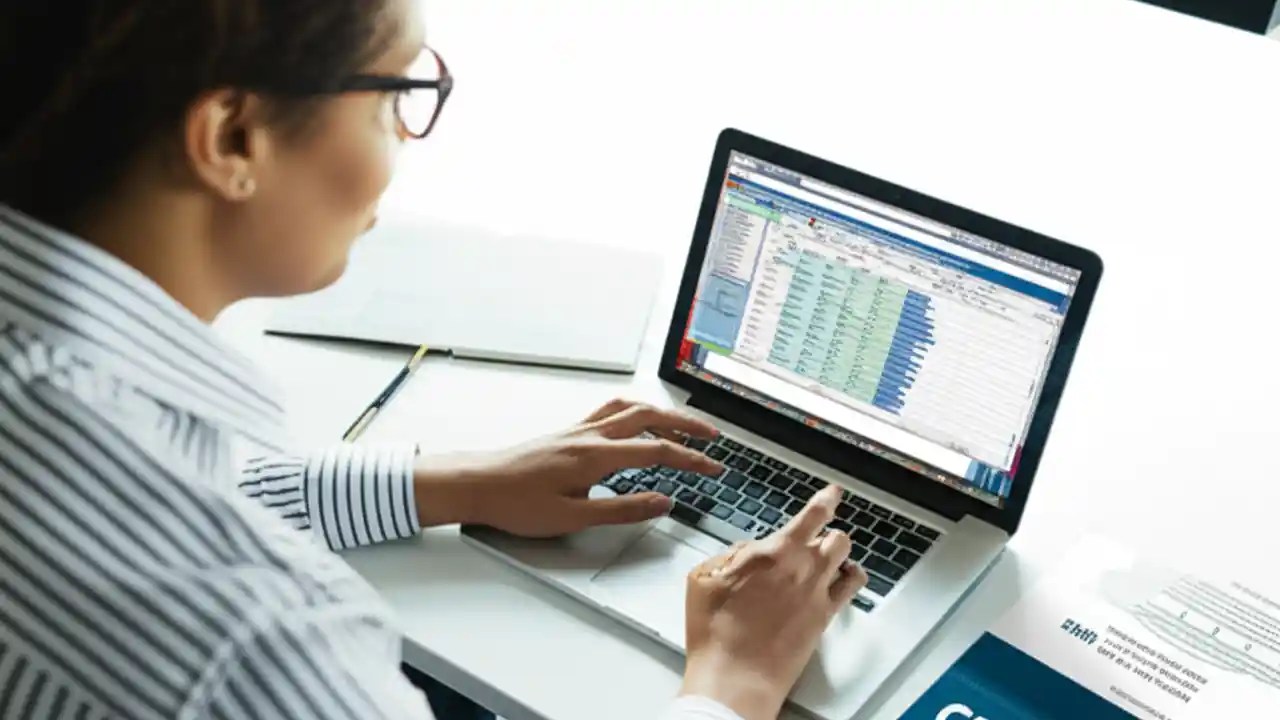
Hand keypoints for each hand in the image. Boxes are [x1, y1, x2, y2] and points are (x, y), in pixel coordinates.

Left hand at [413, 398, 722, 535]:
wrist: (477, 484)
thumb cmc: (516, 503)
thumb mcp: (572, 518)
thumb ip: (621, 510)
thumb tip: (661, 502)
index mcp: (595, 456)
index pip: (657, 451)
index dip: (691, 459)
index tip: (714, 468)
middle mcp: (589, 435)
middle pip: (650, 418)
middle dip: (687, 425)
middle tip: (713, 436)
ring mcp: (578, 429)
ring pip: (630, 408)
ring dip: (662, 412)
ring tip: (683, 424)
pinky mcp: (568, 431)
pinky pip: (610, 410)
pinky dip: (635, 410)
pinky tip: (637, 420)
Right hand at [680, 486, 866, 719]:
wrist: (735, 676)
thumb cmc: (715, 633)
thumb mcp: (703, 579)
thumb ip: (730, 555)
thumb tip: (748, 550)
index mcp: (772, 552)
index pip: (813, 515)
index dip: (826, 499)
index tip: (832, 493)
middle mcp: (802, 568)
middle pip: (834, 535)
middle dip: (826, 530)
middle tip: (819, 531)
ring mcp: (817, 593)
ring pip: (845, 555)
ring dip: (838, 550)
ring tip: (828, 553)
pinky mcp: (824, 618)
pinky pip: (852, 587)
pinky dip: (850, 576)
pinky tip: (841, 578)